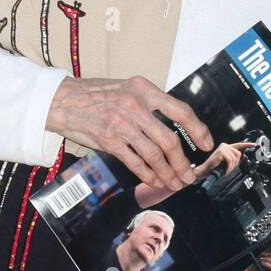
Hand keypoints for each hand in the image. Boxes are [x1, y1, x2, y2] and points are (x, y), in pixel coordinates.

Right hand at [45, 75, 212, 190]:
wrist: (63, 100)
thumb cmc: (97, 94)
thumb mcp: (129, 88)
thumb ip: (150, 102)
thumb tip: (174, 123)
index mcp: (145, 90)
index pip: (180, 110)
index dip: (197, 129)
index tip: (206, 144)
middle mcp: (136, 106)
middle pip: (168, 140)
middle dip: (183, 162)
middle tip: (189, 176)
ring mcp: (122, 125)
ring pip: (154, 155)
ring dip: (167, 173)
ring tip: (175, 183)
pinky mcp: (109, 141)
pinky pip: (135, 162)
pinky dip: (148, 174)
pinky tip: (155, 180)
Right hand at [193, 141, 253, 181]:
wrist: (205, 171)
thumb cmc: (215, 168)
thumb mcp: (228, 163)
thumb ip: (235, 159)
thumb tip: (244, 157)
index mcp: (227, 147)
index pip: (240, 144)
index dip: (248, 145)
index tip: (255, 145)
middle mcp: (225, 146)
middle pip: (239, 153)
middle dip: (236, 163)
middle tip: (230, 169)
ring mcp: (222, 148)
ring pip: (235, 157)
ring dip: (232, 166)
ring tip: (227, 170)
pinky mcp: (220, 152)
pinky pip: (230, 160)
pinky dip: (229, 167)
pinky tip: (225, 170)